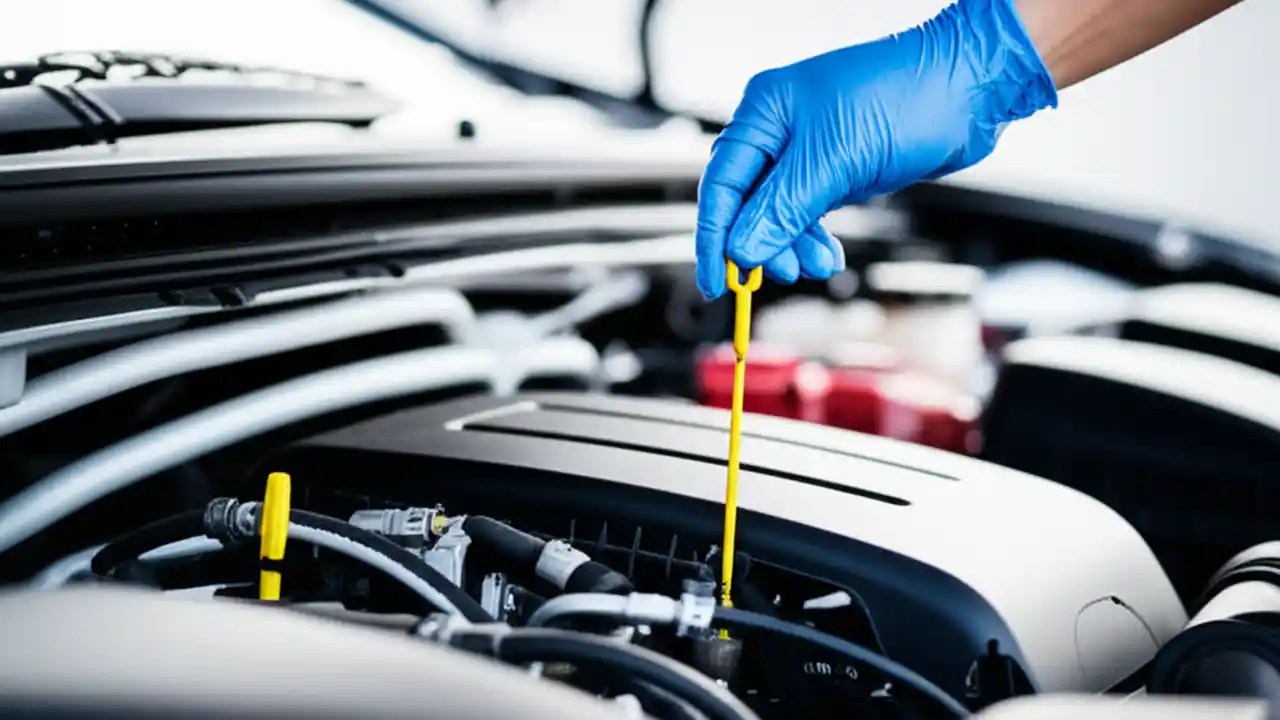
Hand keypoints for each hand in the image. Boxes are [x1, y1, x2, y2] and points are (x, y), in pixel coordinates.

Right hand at [695, 0, 1057, 298]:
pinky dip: (814, 238)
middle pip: (747, 204)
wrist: (970, 90)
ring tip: (819, 264)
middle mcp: (779, 130)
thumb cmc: (905, 99)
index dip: (715, 237)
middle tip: (783, 273)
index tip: (718, 283)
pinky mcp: (836, 167)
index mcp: (765, 112)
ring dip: (793, 245)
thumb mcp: (834, 161)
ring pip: (779, 214)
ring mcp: (808, 150)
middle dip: (761, 244)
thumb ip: (781, 209)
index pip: (721, 184)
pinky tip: (828, 255)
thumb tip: (741, 250)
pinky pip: (807, 212)